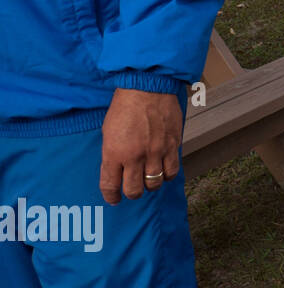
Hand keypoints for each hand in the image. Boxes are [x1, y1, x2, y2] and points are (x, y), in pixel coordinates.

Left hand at [100, 88, 181, 203]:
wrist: (147, 89)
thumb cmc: (125, 107)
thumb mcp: (108, 132)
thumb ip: (112, 154)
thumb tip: (116, 170)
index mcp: (114, 153)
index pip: (110, 186)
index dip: (111, 197)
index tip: (113, 199)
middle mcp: (135, 156)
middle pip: (134, 190)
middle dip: (131, 193)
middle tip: (132, 190)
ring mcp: (156, 152)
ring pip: (155, 184)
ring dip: (150, 186)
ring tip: (149, 181)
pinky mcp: (172, 146)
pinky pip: (172, 171)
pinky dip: (167, 175)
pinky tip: (164, 171)